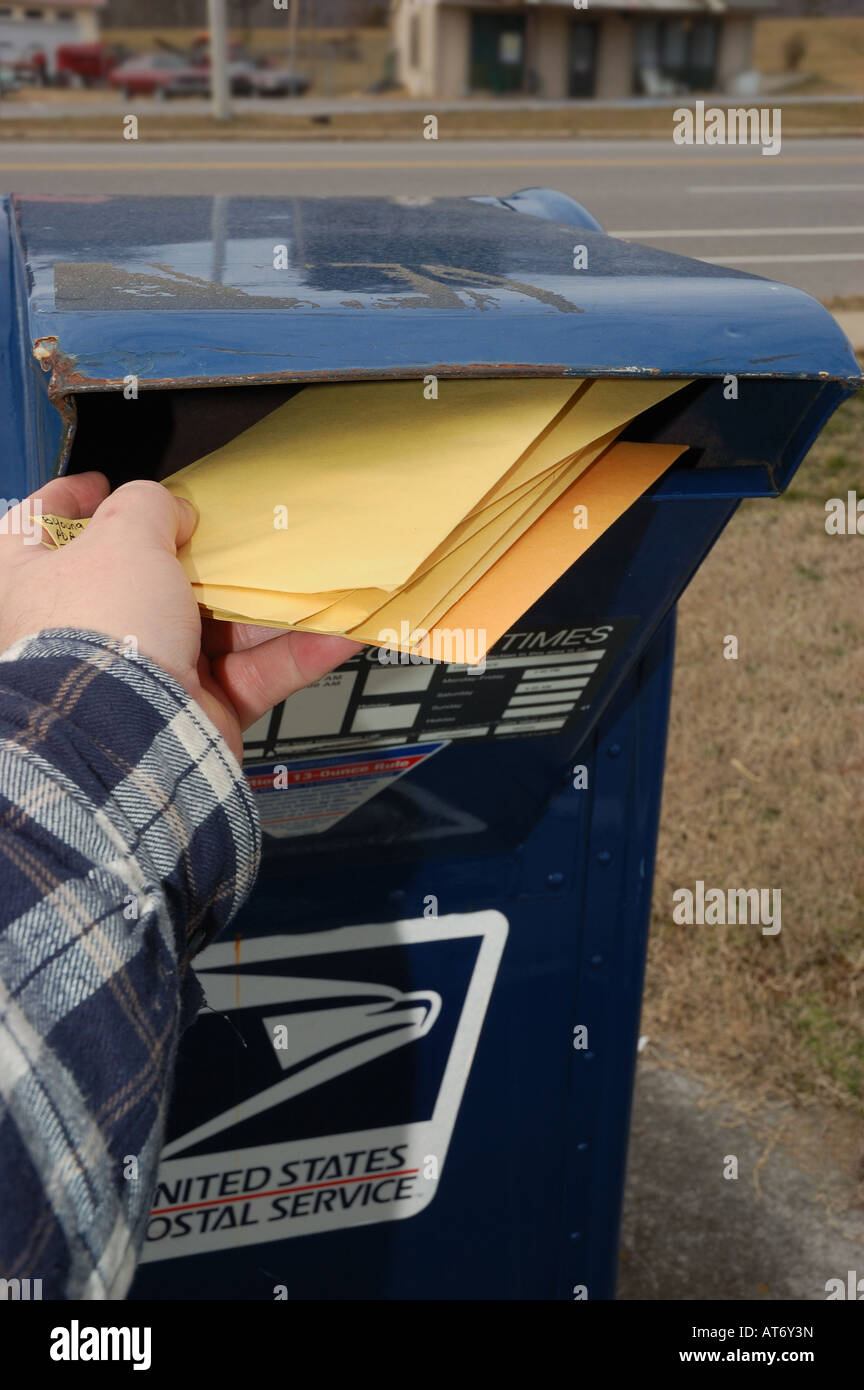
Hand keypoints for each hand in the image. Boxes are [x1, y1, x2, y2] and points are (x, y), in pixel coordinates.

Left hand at [0, 473, 360, 763]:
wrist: (129, 734)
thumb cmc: (99, 634)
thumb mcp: (121, 536)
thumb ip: (148, 505)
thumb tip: (171, 508)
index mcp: (36, 583)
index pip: (41, 527)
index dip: (73, 499)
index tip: (104, 482)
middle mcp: (88, 630)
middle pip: (149, 578)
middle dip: (199, 554)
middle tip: (231, 529)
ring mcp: (145, 672)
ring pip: (216, 626)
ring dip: (266, 602)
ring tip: (308, 574)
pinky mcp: (198, 708)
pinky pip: (254, 673)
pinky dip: (296, 653)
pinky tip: (333, 631)